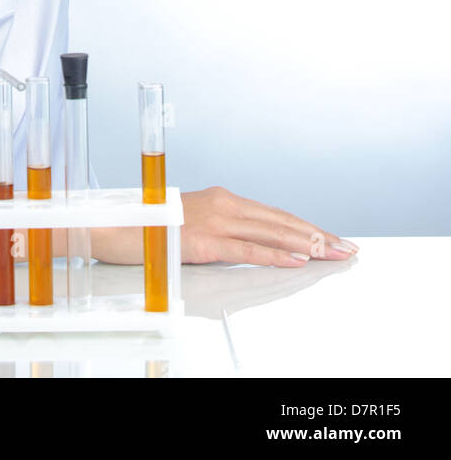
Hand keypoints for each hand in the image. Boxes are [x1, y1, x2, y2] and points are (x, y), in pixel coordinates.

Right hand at [92, 185, 358, 265]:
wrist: (114, 225)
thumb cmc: (150, 227)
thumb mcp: (191, 225)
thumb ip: (220, 232)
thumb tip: (247, 245)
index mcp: (220, 199)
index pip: (273, 215)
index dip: (304, 227)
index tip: (329, 238)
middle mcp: (221, 205)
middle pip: (279, 221)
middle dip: (316, 235)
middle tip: (345, 248)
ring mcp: (213, 222)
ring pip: (270, 233)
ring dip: (305, 244)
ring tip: (331, 253)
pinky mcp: (203, 241)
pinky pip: (247, 249)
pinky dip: (276, 254)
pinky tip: (296, 260)